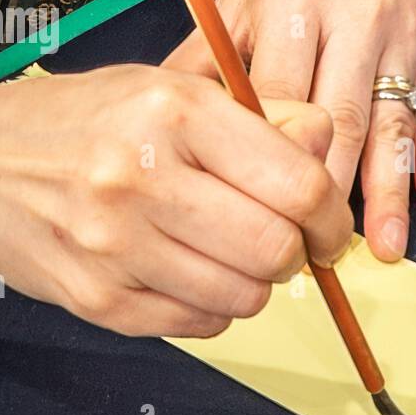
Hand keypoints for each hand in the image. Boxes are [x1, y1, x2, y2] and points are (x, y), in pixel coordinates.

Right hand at [0, 66, 351, 335]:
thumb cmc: (84, 122)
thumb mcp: (172, 89)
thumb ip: (261, 117)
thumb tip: (327, 144)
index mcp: (174, 112)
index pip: (297, 183)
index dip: (331, 214)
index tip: (330, 222)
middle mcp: (141, 177)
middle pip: (276, 249)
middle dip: (298, 254)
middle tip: (289, 242)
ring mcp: (114, 246)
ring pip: (243, 297)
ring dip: (255, 283)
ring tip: (232, 253)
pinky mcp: (97, 300)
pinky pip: (199, 325)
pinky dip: (212, 307)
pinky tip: (191, 271)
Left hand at [165, 0, 415, 262]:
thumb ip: (208, 59)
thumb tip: (167, 133)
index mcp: (292, 1)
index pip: (278, 93)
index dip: (266, 156)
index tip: (249, 213)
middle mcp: (351, 18)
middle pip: (339, 118)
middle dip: (326, 191)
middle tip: (310, 253)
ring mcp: (398, 37)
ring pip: (391, 123)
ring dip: (388, 190)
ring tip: (382, 248)